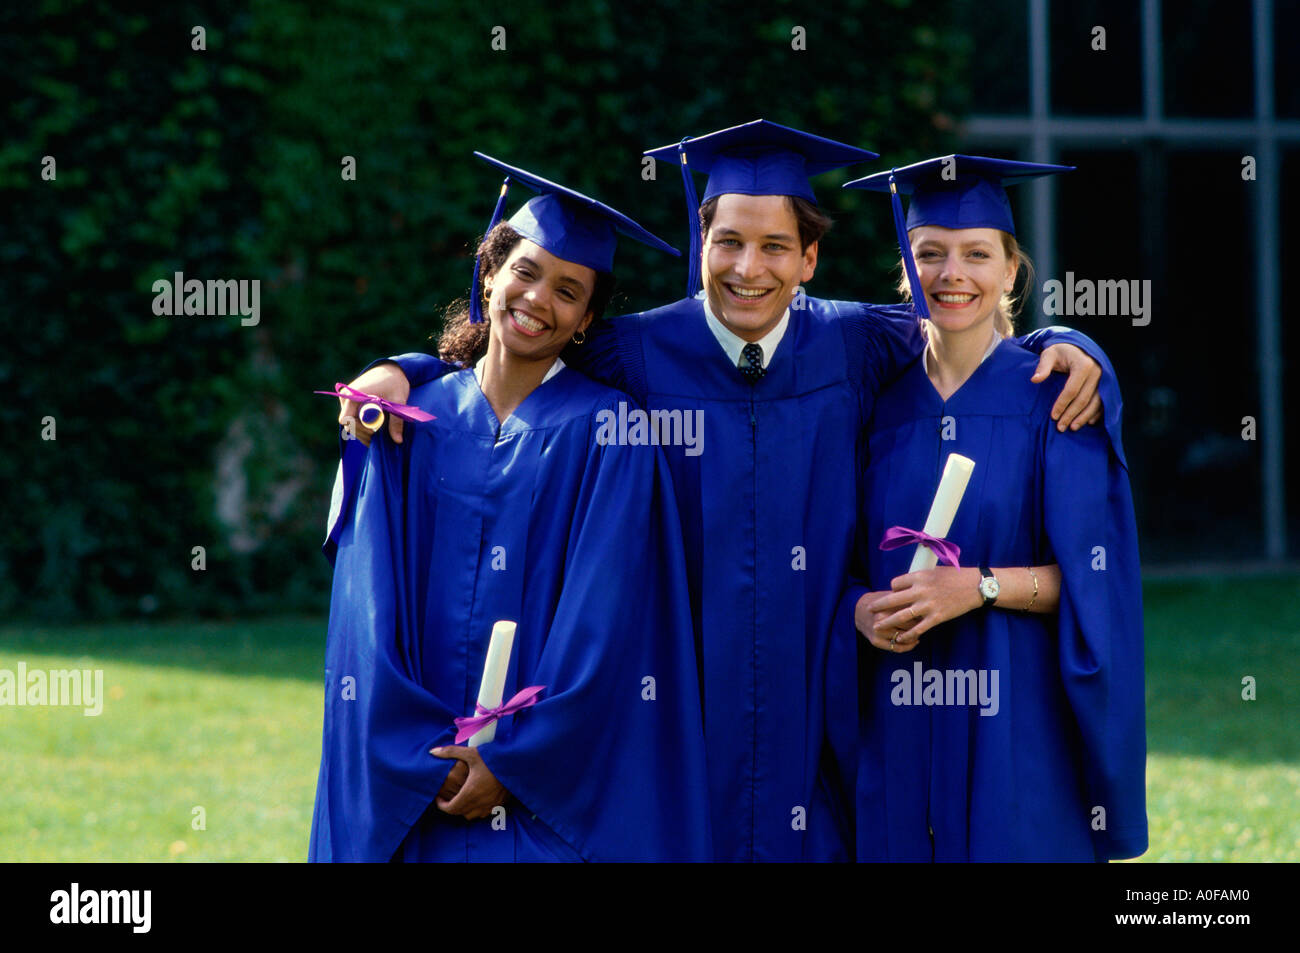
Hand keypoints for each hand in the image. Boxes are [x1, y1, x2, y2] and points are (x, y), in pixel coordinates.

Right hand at [337, 362, 410, 445]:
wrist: (391, 370)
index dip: (359, 429)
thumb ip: (396, 421)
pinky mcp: (350, 401)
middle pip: (347, 424)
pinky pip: (351, 417)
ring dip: (361, 431)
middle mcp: (346, 396)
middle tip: (376, 436)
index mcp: (354, 395)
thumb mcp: (397, 401)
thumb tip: (398, 441)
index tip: (374, 431)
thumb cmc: (394, 383)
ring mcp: (347, 399)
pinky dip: (360, 426)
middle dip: (361, 432)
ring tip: (376, 435)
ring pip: (349, 422)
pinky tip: (372, 432)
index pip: (346, 420)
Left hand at [430, 745, 508, 819]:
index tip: (438, 798)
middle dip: (452, 806)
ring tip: (462, 797)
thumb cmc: (492, 758)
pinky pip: (484, 813)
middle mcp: (479, 803)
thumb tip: (432, 751)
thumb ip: (450, 752)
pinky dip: (477, 809)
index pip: (450, 809)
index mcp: (470, 793)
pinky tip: (478, 797)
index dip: (442, 805)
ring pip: (472, 815)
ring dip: (465, 809)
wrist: (516, 763)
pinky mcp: (500, 804)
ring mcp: (491, 805)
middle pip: (460, 813)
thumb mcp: (470, 753)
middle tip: (448, 797)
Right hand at [855, 589, 921, 652]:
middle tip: (924, 624)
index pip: (912, 613)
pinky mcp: (875, 641)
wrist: (856, 610)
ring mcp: (878, 632)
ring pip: (904, 638)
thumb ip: (905, 599)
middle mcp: (882, 620)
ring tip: (918, 633)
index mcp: (887, 606)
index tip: (926, 614)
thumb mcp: (890, 595)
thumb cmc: (879, 601)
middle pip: (909, 626)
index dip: (922, 614)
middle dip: (919, 626)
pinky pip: (896, 648)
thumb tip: (924, 604)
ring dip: (914, 637)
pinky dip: (907, 647)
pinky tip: (913, 642)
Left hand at [864, 568, 983, 649]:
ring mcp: (928, 605)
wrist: (974, 586)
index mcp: (919, 576)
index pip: (896, 583)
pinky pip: (918, 628)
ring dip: (887, 622)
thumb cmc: (955, 576)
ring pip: (902, 616)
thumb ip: (919, 578)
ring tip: (877, 626)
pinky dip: (908, 635)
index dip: (892, 589)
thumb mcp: (934, 571)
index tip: (893, 594)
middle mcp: (921, 590)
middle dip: (879, 605)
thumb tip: (905, 584)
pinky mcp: (937, 617)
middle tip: (869, 610)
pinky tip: (901, 638)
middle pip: (893, 599)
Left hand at [1032, 343, 1101, 431]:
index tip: (1053, 416)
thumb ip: (1043, 366)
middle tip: (1060, 428)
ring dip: (1084, 417)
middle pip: (1084, 399)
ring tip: (1072, 428)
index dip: (1062, 404)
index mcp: (1083, 365)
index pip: (1072, 390)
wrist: (1078, 348)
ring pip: (1095, 403)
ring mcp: (1104, 380)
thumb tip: (1035, 380)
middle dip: (1071, 415)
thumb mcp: (1049, 354)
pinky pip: (1102, 402)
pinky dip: (1096, 413)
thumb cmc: (1060, 352)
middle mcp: (1097, 372)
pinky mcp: (1106, 385)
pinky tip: (1087, 422)